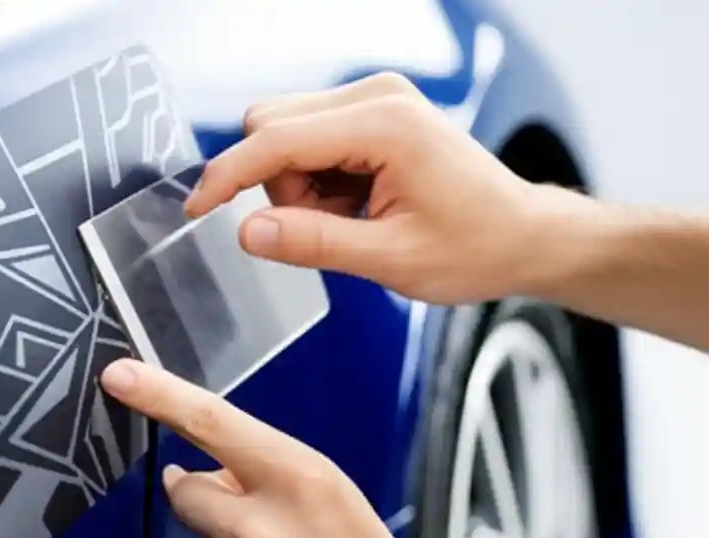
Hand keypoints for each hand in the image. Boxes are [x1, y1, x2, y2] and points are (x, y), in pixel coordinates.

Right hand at [185, 72, 592, 303]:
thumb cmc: (474, 247)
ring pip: (283, 134)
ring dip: (296, 187)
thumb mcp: (390, 260)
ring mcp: (374, 100)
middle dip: (276, 187)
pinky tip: (355, 205)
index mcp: (385, 125)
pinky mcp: (371, 112)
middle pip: (271, 127)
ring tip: (350, 221)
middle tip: (324, 229)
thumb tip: (247, 232)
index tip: (195, 209)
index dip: (228, 176)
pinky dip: (314, 181)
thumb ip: (314, 244)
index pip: (276, 140)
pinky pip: (307, 140)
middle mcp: (376, 96)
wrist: (522, 235)